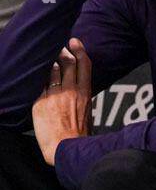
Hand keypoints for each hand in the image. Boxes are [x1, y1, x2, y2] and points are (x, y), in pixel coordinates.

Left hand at [32, 39, 92, 165]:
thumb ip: (82, 96)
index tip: (75, 41)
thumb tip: (77, 88)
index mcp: (85, 92)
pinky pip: (38, 86)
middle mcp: (70, 91)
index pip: (84, 64)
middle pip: (67, 62)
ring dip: (48, 63)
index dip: (80, 49)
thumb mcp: (87, 110)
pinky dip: (37, 79)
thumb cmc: (78, 133)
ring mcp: (55, 96)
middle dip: (62, 51)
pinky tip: (34, 76)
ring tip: (45, 60)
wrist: (66, 147)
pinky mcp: (40, 103)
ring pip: (51, 71)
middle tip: (59, 46)